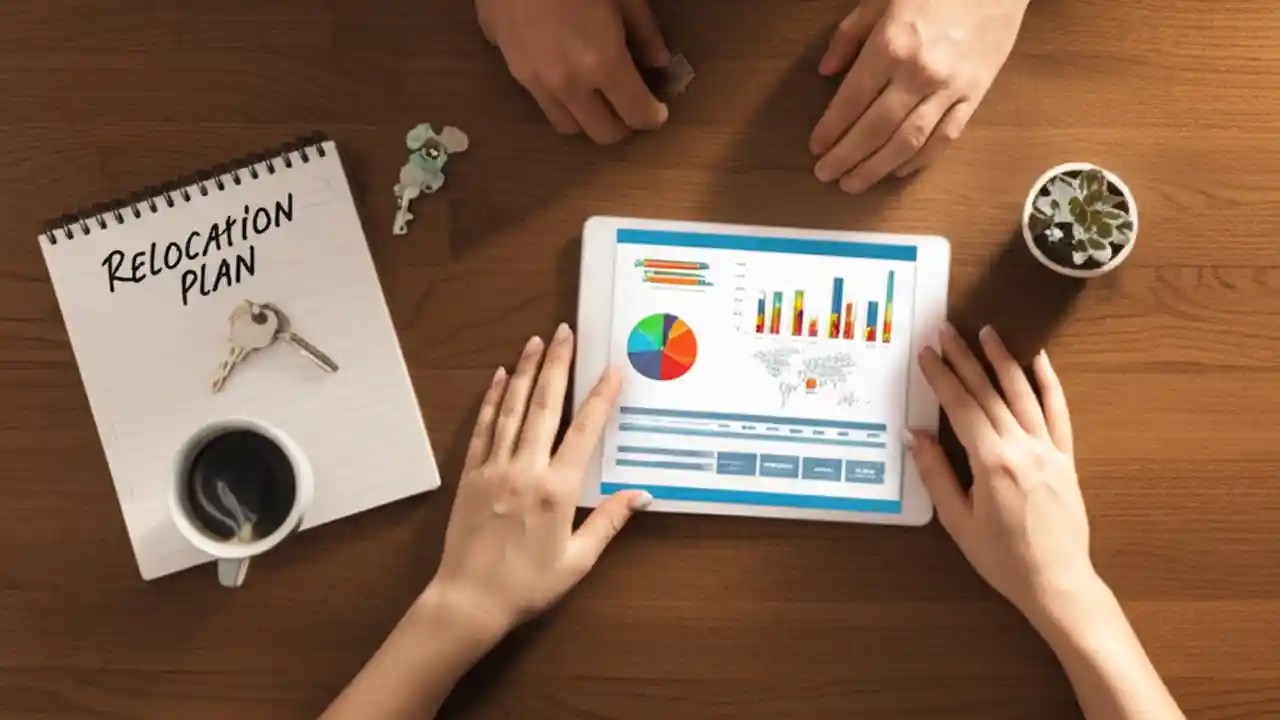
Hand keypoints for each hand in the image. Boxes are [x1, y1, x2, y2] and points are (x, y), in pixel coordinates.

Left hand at [423, 324, 651, 636]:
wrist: (468, 601)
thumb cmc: (527, 586)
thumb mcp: (577, 561)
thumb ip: (607, 522)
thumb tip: (641, 495)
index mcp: (556, 490)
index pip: (584, 431)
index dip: (600, 397)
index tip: (611, 369)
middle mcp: (525, 470)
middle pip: (544, 406)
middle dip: (557, 365)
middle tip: (565, 332)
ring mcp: (494, 469)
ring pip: (511, 409)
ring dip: (524, 371)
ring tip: (535, 340)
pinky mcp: (470, 475)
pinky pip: (483, 429)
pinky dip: (491, 400)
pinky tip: (497, 377)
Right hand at [476, 0, 670, 143]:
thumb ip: (645, 32)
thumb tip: (659, 61)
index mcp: (603, 63)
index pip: (636, 114)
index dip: (653, 118)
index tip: (657, 112)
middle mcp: (567, 83)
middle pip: (601, 133)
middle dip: (621, 127)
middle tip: (628, 108)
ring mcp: (532, 78)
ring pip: (565, 124)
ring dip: (585, 117)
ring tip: (593, 95)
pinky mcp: (507, 65)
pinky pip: (538, 97)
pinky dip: (557, 95)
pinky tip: (560, 67)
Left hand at [810, 0, 1028, 193]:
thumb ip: (848, 35)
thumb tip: (826, 70)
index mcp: (891, 46)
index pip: (851, 101)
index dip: (830, 129)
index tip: (815, 147)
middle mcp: (918, 73)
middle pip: (875, 130)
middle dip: (846, 157)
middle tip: (826, 174)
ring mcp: (949, 88)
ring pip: (908, 142)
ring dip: (877, 168)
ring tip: (854, 183)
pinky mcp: (975, 95)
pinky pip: (945, 138)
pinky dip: (920, 160)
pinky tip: (898, 170)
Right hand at [909, 324, 1095, 623]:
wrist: (1056, 581)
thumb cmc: (1001, 558)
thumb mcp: (957, 521)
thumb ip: (936, 474)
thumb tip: (914, 435)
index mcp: (992, 462)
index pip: (962, 407)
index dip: (942, 377)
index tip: (927, 353)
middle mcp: (1022, 448)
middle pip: (989, 393)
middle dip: (965, 358)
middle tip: (946, 330)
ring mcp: (1048, 449)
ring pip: (1023, 393)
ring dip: (1002, 360)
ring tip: (987, 332)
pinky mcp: (1066, 457)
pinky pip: (1058, 412)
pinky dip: (1048, 383)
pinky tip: (1039, 360)